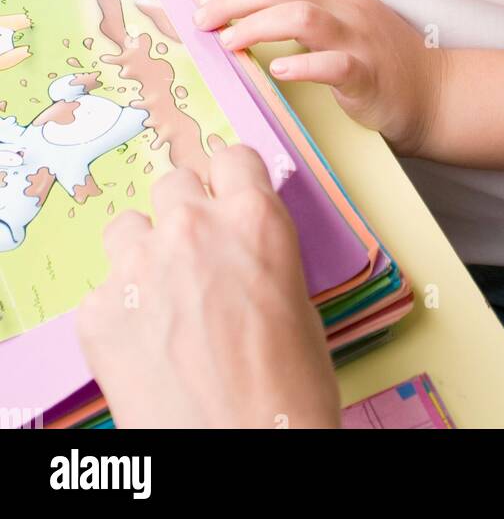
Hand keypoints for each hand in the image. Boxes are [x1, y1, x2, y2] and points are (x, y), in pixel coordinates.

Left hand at [76, 144, 340, 428]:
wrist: (241, 456)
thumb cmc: (287, 395)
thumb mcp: (297, 304)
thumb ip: (260, 258)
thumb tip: (239, 255)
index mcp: (254, 220)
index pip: (233, 157)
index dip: (232, 181)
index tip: (229, 197)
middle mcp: (192, 229)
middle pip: (176, 183)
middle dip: (186, 214)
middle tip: (197, 258)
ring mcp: (138, 268)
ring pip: (127, 227)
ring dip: (143, 252)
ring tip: (161, 299)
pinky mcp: (97, 314)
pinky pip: (103, 291)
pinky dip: (119, 313)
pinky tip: (144, 348)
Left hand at [194, 0, 445, 155]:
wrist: (433, 91)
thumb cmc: (377, 59)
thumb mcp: (341, 22)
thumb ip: (301, 12)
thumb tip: (241, 15)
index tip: (204, 4)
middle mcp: (346, 6)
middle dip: (234, 0)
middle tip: (203, 22)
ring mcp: (358, 39)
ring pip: (302, 16)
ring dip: (257, 26)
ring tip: (229, 43)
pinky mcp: (367, 74)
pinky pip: (333, 64)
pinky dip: (302, 65)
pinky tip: (278, 71)